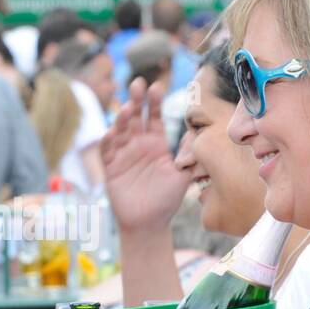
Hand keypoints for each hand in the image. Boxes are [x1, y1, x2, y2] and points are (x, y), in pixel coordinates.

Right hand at [99, 79, 190, 231]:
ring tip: (128, 108)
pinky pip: (107, 150)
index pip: (155, 117)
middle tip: (138, 84)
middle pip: (135, 117)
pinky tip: (113, 131)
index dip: (154, 102)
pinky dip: (108, 139)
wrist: (150, 223)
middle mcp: (138, 145)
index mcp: (156, 143)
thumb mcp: (183, 175)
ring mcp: (123, 155)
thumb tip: (202, 135)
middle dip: (136, 100)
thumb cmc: (167, 199)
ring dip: (122, 118)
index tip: (157, 86)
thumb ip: (190, 155)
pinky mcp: (111, 168)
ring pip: (120, 130)